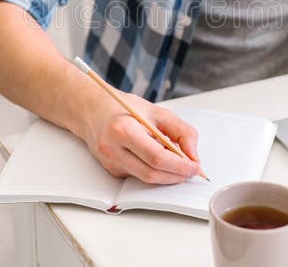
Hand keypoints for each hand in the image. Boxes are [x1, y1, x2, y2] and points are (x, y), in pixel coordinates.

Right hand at [79, 91, 200, 183]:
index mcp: (124, 130)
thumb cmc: (123, 108)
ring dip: (167, 177)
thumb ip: (181, 131)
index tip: (195, 167)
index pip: (157, 157)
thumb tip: (193, 155)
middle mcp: (113, 149)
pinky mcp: (111, 170)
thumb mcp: (157, 111)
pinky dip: (154, 172)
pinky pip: (138, 176)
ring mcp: (110, 162)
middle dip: (176, 176)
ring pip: (145, 179)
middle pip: (151, 173)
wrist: (92, 110)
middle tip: (191, 171)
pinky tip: (160, 162)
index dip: (180, 166)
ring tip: (180, 167)